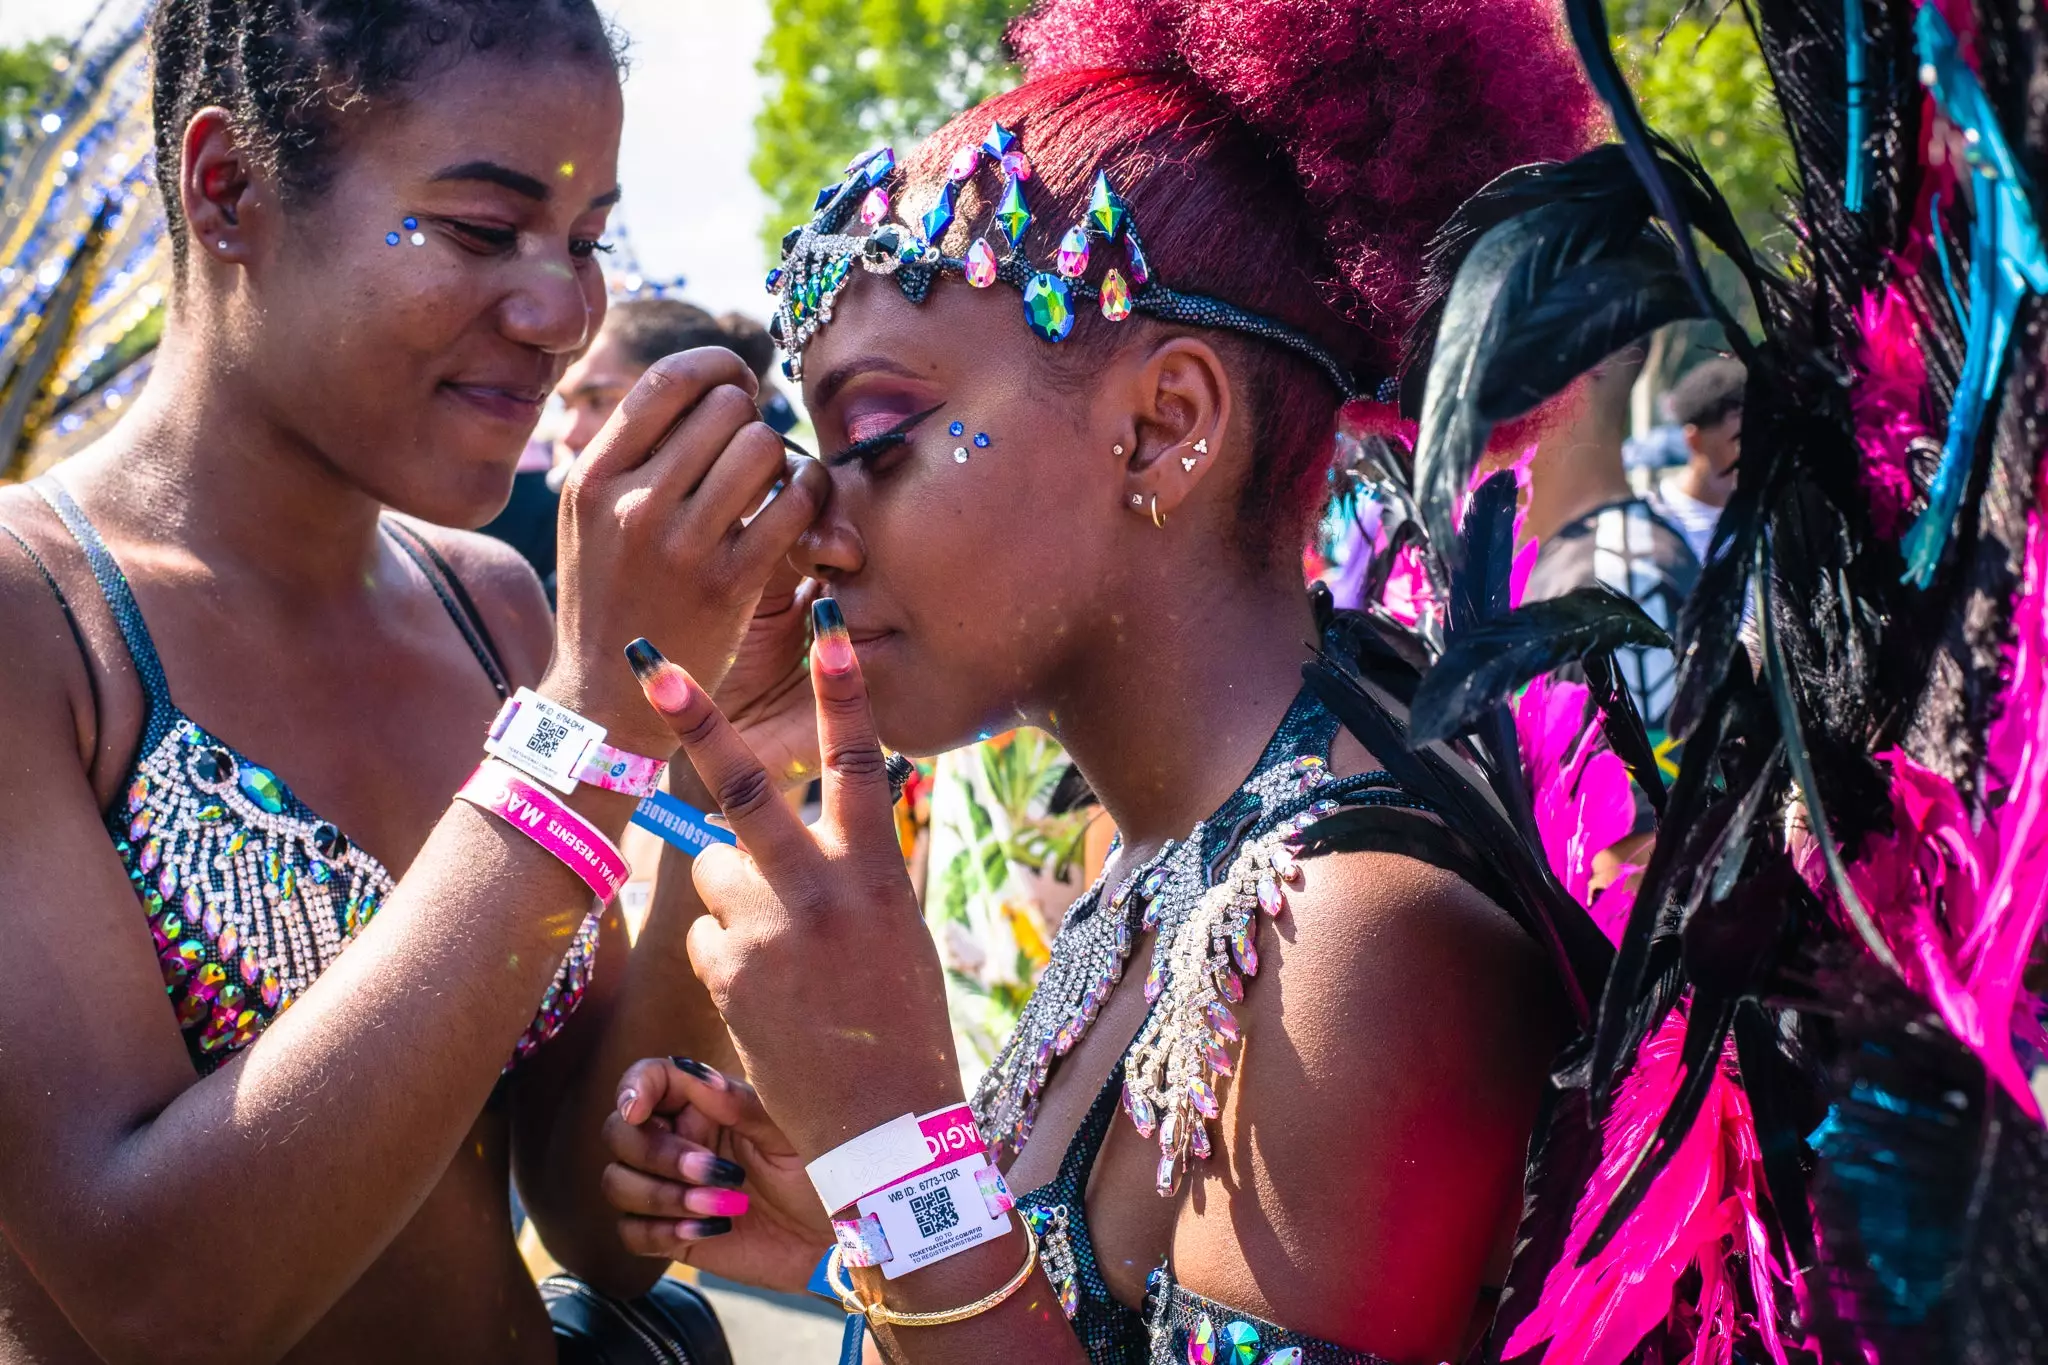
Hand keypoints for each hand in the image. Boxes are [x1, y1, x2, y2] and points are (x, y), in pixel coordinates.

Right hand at [546, 348, 827, 757]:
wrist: (605, 697)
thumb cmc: (609, 593)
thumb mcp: (590, 514)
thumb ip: (632, 450)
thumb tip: (703, 380)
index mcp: (594, 477)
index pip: (668, 381)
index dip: (718, 367)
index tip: (736, 383)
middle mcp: (633, 504)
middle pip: (724, 407)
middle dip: (751, 417)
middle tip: (752, 445)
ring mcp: (681, 545)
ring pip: (762, 446)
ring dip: (781, 456)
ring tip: (772, 480)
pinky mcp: (729, 585)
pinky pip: (793, 503)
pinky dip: (808, 494)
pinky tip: (799, 506)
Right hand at [604, 1057, 827, 1292]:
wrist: (835, 1239)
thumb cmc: (820, 1173)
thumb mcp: (789, 1133)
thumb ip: (741, 1104)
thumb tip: (698, 1076)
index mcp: (705, 1104)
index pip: (649, 1079)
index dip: (633, 1088)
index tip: (637, 1111)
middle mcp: (679, 1140)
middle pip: (619, 1134)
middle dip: (659, 1154)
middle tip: (716, 1172)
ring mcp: (670, 1188)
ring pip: (617, 1183)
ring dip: (662, 1196)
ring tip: (725, 1205)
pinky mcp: (670, 1233)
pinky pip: (631, 1232)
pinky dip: (661, 1232)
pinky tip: (708, 1230)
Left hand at [623, 606, 963, 1160]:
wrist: (885, 1126)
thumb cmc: (901, 1021)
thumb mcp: (895, 931)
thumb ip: (846, 873)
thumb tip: (784, 836)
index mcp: (876, 872)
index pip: (859, 763)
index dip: (845, 692)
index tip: (830, 627)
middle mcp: (820, 891)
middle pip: (747, 786)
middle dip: (694, 719)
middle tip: (651, 661)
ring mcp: (768, 931)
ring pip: (714, 868)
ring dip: (733, 894)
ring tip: (781, 956)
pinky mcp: (728, 974)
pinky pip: (706, 935)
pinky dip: (726, 955)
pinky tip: (766, 998)